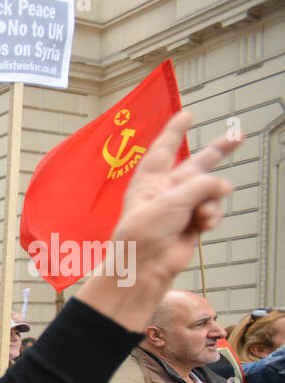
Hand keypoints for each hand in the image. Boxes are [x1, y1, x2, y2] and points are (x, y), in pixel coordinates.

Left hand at [76, 112, 241, 330]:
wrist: (145, 268)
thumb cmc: (144, 234)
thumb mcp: (171, 201)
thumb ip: (200, 186)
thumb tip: (224, 186)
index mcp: (150, 180)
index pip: (164, 148)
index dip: (175, 130)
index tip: (186, 114)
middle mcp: (166, 191)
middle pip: (196, 164)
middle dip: (218, 152)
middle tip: (238, 136)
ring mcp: (181, 207)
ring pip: (210, 191)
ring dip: (211, 201)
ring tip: (203, 215)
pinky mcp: (192, 223)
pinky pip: (212, 211)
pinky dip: (211, 216)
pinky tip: (204, 225)